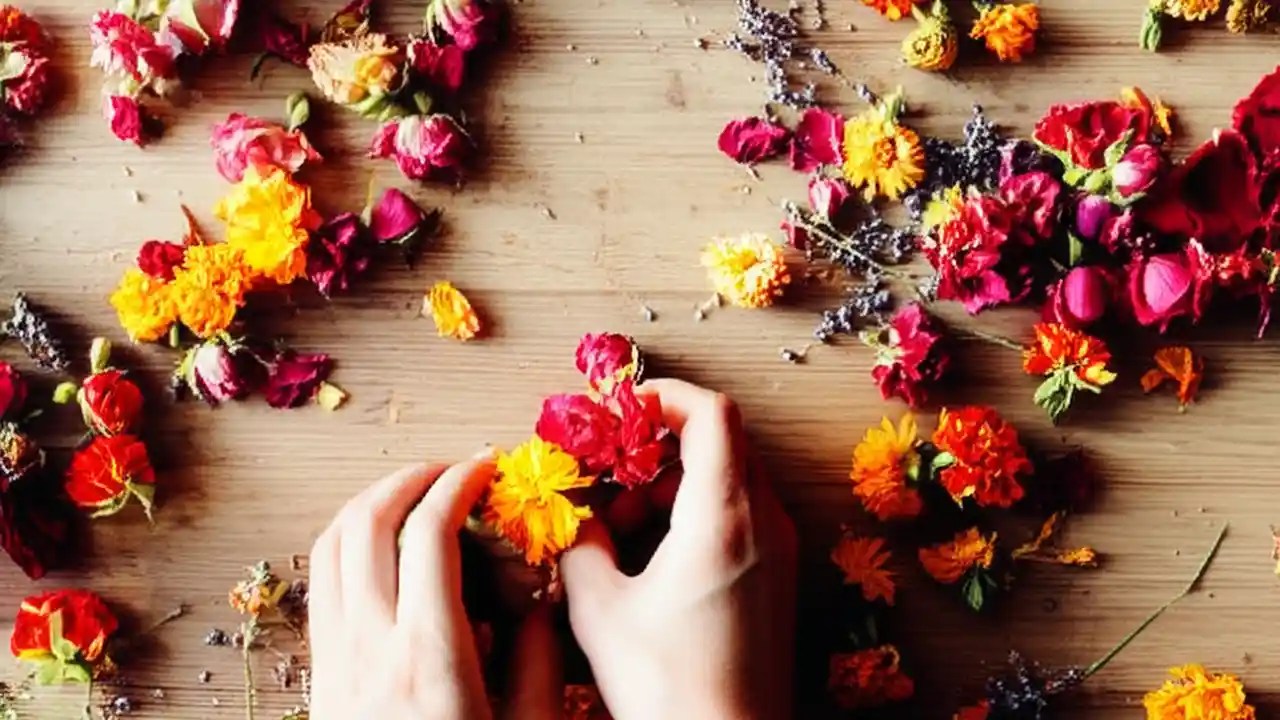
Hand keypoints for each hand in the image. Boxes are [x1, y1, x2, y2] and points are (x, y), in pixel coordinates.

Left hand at [308, 460, 562, 719]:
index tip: (486, 469)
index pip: (430, 534)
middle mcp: (371, 645)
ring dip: (372, 501)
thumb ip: (539, 662)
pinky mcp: (320, 668)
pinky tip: (379, 543)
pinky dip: (346, 538)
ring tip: (413, 494)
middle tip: (451, 471)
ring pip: (332, 542)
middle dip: (413, 478)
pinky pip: (319, 578)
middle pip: (369, 522)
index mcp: (429, 655)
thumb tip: (546, 601)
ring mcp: (335, 654)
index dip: (458, 485)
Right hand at [561, 380, 797, 719]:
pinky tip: (654, 559)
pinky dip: (695, 514)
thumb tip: (581, 519)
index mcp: (723, 516)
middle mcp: (764, 522)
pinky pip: (740, 516)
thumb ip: (581, 544)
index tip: (620, 407)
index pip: (711, 411)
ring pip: (730, 478)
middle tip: (610, 476)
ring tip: (623, 532)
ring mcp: (779, 550)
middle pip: (721, 440)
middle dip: (658, 445)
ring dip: (673, 483)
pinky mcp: (778, 578)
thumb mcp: (599, 609)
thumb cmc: (667, 687)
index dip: (663, 395)